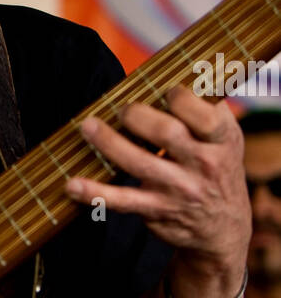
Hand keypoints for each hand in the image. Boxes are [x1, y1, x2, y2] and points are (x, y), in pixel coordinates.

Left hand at [65, 87, 249, 292]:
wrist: (222, 227)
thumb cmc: (217, 167)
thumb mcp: (225, 139)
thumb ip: (205, 109)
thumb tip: (175, 71)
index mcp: (224, 141)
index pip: (203, 114)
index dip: (179, 98)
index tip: (166, 92)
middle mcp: (204, 166)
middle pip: (166, 134)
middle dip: (137, 116)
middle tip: (123, 109)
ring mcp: (179, 190)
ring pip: (138, 163)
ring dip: (108, 142)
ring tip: (88, 126)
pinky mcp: (156, 211)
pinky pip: (121, 201)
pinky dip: (94, 193)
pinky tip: (72, 184)